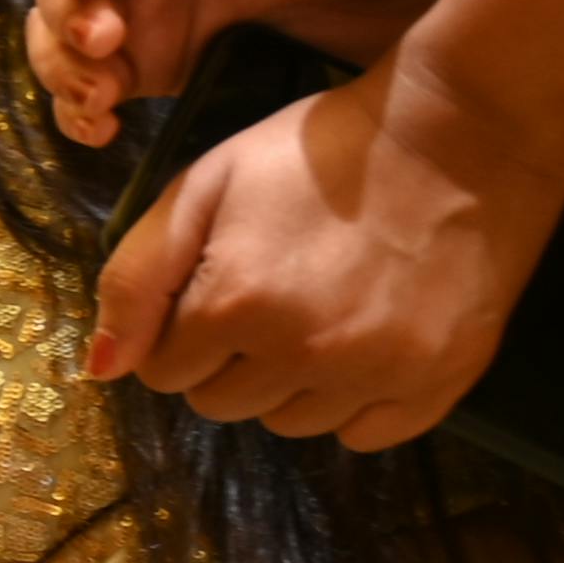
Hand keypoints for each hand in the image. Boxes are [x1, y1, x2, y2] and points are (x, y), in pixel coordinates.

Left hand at [86, 49, 563, 446]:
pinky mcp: (440, 379)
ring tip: (322, 311)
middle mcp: (304, 352)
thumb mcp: (204, 186)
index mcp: (235, 304)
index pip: (161, 371)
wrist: (461, 128)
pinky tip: (366, 342)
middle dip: (228, 359)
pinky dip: (357, 404)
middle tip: (272, 292)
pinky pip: (366, 434)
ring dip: (289, 384)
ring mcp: (377, 371)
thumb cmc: (318, 150)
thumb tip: (102, 368)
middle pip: (221, 404)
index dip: (180, 329)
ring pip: (290, 424)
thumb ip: (136, 278)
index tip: (216, 286)